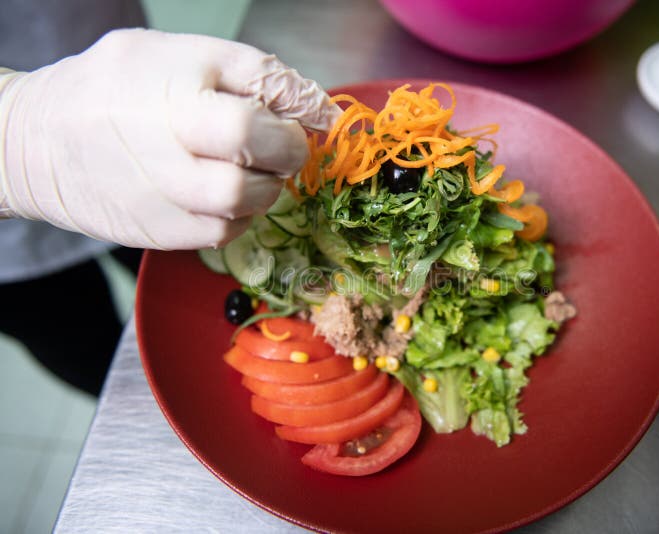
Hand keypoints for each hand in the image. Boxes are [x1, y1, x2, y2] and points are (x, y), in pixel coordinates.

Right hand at [0, 29, 338, 248]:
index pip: (254, 110)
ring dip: (267, 186)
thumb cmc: (115, 88)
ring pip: (244, 201)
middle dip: (287, 152)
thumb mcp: (178, 53)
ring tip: (250, 169)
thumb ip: (252, 73)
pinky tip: (226, 194)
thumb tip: (318, 105)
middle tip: (282, 147)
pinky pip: (223, 232)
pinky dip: (241, 215)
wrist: (38, 141)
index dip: (296, 117)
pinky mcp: (158, 231)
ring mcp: (159, 192)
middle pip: (254, 156)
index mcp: (171, 89)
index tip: (307, 119)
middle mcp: (164, 142)